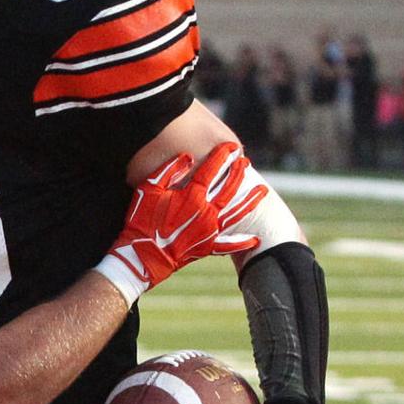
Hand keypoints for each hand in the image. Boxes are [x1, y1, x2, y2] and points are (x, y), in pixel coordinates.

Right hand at [100, 142, 267, 303]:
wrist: (142, 256)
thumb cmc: (142, 221)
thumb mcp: (148, 191)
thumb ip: (167, 171)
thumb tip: (186, 157)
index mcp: (191, 196)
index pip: (212, 170)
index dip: (223, 156)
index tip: (231, 147)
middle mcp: (205, 211)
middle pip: (229, 188)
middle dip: (238, 173)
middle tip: (245, 163)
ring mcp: (209, 230)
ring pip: (236, 213)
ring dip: (250, 201)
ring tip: (262, 191)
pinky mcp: (207, 247)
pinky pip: (229, 245)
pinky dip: (242, 242)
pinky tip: (254, 238)